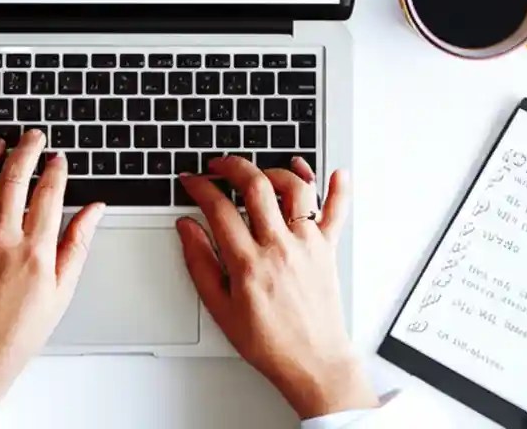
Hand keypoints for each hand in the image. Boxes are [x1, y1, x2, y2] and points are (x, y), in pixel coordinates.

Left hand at [0, 131, 105, 408]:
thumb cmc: (18, 330)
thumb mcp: (62, 290)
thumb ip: (78, 244)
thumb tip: (94, 211)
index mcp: (35, 251)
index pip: (49, 193)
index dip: (56, 169)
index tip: (58, 158)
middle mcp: (1, 239)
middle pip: (15, 177)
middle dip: (26, 149)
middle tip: (33, 137)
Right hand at [176, 156, 377, 418]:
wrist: (313, 362)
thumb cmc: (268, 342)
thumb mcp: (220, 308)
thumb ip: (200, 263)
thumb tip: (187, 228)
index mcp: (248, 263)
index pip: (218, 208)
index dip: (200, 187)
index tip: (192, 181)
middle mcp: (280, 247)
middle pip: (256, 186)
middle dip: (233, 166)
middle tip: (220, 165)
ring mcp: (308, 245)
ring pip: (296, 188)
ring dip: (277, 171)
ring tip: (262, 173)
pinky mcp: (327, 249)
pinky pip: (338, 212)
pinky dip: (339, 189)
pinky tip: (336, 173)